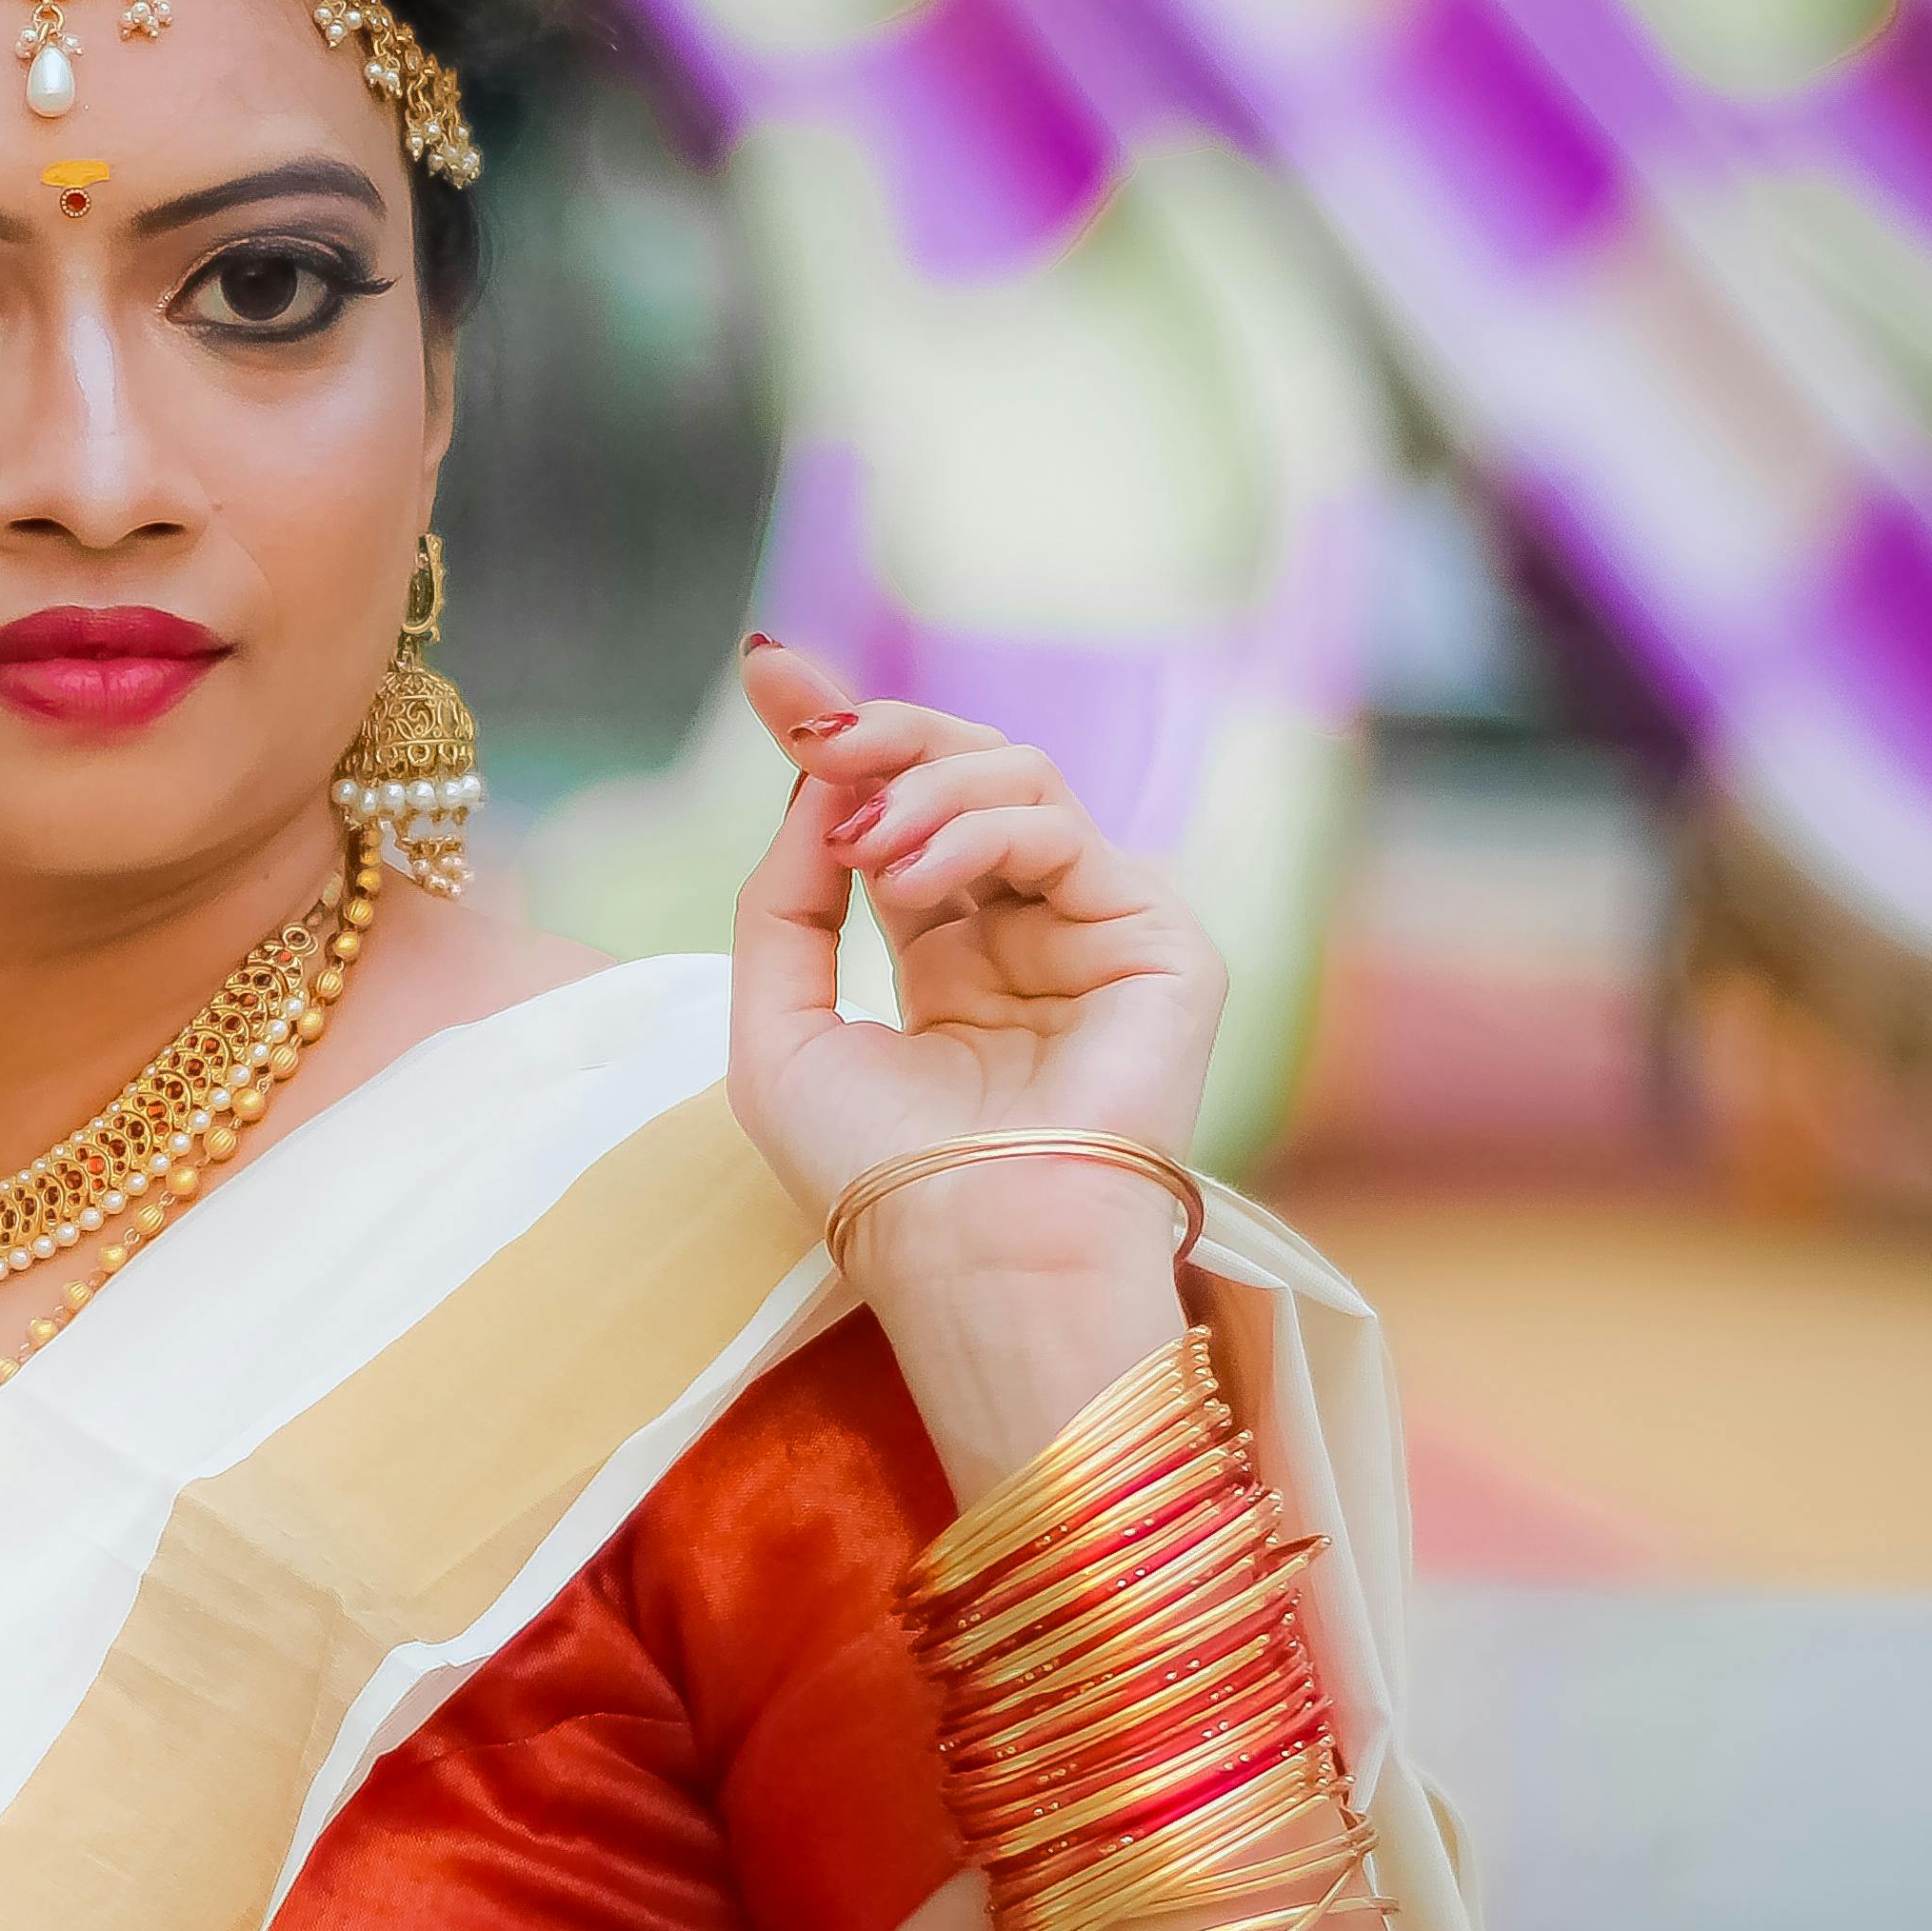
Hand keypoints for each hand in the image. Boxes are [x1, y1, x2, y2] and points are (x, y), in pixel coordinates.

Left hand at [725, 635, 1226, 1290]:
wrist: (969, 1257)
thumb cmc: (873, 1177)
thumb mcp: (778, 1028)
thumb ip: (783, 900)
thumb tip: (816, 780)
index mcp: (948, 963)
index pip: (896, 817)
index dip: (837, 740)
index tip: (768, 672)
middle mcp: (1027, 938)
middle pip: (960, 774)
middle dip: (877, 731)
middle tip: (809, 721)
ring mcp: (1098, 935)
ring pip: (1018, 779)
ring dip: (918, 786)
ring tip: (863, 848)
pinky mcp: (1163, 942)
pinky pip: (1064, 831)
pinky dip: (976, 829)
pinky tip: (913, 877)